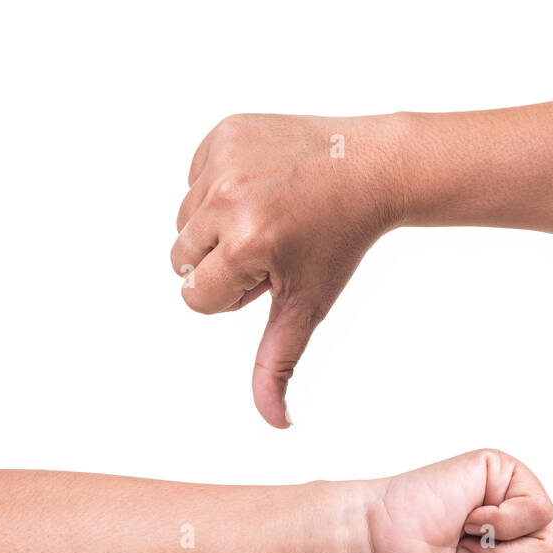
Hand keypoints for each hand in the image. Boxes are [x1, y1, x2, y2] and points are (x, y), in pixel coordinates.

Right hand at [171, 113, 404, 427]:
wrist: (371, 168)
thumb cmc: (338, 244)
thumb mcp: (307, 308)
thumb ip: (277, 364)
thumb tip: (276, 422)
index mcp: (248, 245)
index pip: (196, 297)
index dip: (234, 293)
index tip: (271, 273)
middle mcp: (230, 198)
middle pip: (181, 259)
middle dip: (220, 262)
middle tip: (272, 246)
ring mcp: (225, 158)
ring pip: (183, 219)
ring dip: (216, 225)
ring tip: (267, 216)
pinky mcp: (224, 130)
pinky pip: (194, 177)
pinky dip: (218, 186)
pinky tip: (262, 186)